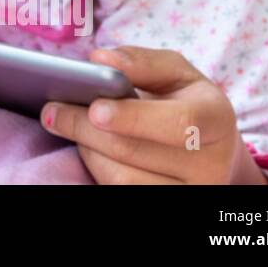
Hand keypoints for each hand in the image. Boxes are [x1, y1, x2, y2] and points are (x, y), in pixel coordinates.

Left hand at [39, 45, 267, 184]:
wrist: (209, 150)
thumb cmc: (185, 101)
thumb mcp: (174, 72)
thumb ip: (141, 62)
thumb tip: (100, 60)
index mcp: (217, 120)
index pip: (180, 124)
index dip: (133, 117)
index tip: (94, 108)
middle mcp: (210, 165)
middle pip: (135, 151)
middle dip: (84, 128)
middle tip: (51, 110)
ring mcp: (190, 193)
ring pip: (122, 178)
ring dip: (86, 148)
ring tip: (67, 124)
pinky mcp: (168, 206)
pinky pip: (118, 191)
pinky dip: (95, 167)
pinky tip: (86, 146)